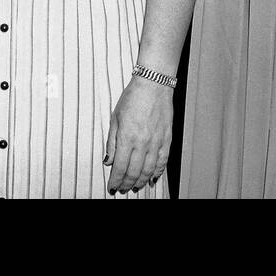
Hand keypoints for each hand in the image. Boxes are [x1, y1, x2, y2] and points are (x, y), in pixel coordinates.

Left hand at [103, 76, 172, 194]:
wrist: (154, 85)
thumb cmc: (133, 97)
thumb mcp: (115, 117)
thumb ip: (112, 141)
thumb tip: (108, 160)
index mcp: (127, 137)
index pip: (120, 167)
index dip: (115, 180)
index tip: (112, 187)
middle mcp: (142, 142)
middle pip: (133, 172)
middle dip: (126, 184)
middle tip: (122, 190)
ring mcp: (156, 142)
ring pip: (148, 170)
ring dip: (140, 182)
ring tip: (135, 188)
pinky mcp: (167, 140)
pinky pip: (162, 162)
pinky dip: (157, 173)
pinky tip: (151, 179)